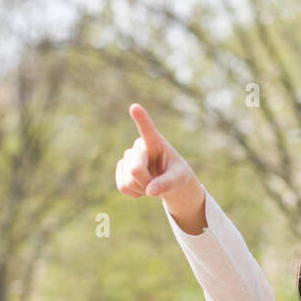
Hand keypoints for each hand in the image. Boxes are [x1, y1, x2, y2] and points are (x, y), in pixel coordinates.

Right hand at [116, 103, 203, 229]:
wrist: (169, 180)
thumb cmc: (177, 175)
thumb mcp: (179, 179)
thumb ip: (167, 184)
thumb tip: (150, 191)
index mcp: (156, 142)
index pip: (147, 129)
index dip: (141, 119)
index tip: (135, 107)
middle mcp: (139, 146)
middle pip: (135, 169)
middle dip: (146, 183)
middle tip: (158, 184)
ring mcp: (128, 156)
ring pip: (128, 181)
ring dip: (141, 188)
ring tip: (151, 183)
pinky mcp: (121, 168)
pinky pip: (122, 187)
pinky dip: (134, 193)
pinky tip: (142, 187)